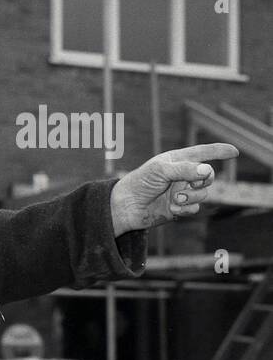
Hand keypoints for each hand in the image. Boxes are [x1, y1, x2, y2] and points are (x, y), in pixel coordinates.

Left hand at [110, 142, 238, 234]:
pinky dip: (186, 208)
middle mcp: (182, 175)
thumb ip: (185, 169)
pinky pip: (195, 207)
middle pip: (208, 176)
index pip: (202, 153)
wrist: (125, 207)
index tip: (234, 151)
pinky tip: (172, 208)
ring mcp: (181, 192)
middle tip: (190, 185)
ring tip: (176, 198)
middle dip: (204, 180)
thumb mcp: (161, 170)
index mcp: (177, 160)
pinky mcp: (179, 207)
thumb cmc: (139, 183)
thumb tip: (208, 170)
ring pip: (203, 193)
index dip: (218, 151)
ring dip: (192, 196)